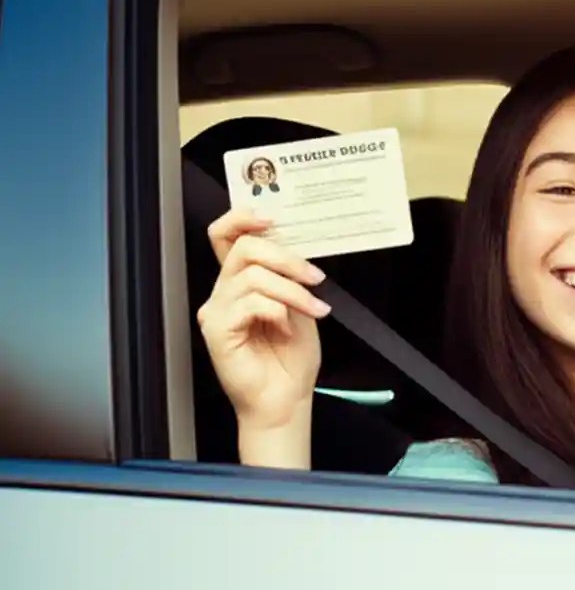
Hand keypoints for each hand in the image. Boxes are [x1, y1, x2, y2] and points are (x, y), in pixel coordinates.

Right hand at [196, 209, 329, 431]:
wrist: (286, 399)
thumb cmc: (291, 358)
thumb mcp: (299, 305)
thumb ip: (289, 276)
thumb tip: (296, 247)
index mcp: (241, 282)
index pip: (225, 237)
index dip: (242, 219)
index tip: (271, 218)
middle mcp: (223, 293)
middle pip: (243, 248)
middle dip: (286, 257)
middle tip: (314, 277)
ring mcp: (217, 311)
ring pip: (254, 276)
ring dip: (292, 290)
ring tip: (314, 309)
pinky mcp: (217, 331)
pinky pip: (250, 303)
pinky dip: (279, 312)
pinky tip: (289, 329)